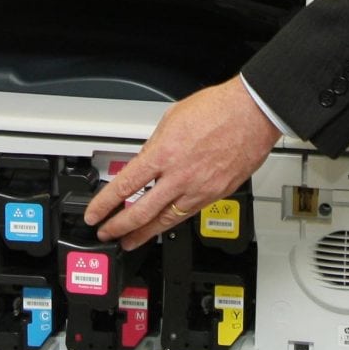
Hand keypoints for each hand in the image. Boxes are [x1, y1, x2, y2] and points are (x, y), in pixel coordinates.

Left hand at [84, 79, 281, 249]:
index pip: (125, 185)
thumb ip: (157, 144)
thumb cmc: (219, 109)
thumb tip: (148, 159)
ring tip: (130, 240)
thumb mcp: (173, 118)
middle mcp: (179, 176)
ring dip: (144, 233)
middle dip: (119, 226)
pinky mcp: (216, 194)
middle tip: (107, 233)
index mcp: (163, 153)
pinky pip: (188, 213)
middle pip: (141, 211)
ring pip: (165, 220)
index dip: (105, 204)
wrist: (253, 113)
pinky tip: (163, 226)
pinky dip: (172, 222)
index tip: (95, 213)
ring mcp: (199, 188)